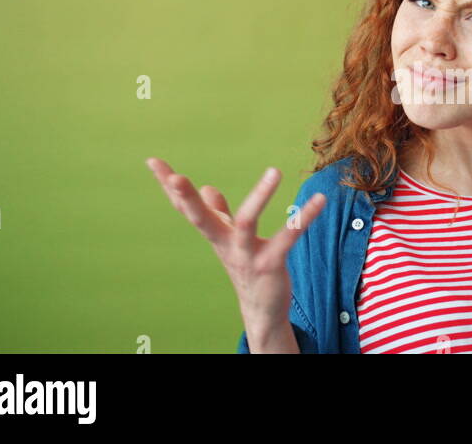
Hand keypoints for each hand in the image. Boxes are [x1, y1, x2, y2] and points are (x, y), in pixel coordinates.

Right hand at [144, 157, 325, 334]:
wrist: (261, 310)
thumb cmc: (246, 268)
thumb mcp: (230, 239)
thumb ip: (221, 213)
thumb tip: (209, 188)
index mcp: (215, 234)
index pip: (187, 208)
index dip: (169, 187)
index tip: (152, 161)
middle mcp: (226, 244)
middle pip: (201, 219)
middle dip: (186, 198)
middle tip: (175, 177)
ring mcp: (247, 255)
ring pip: (246, 223)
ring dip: (260, 196)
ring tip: (275, 170)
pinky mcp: (271, 263)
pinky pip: (288, 237)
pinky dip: (304, 218)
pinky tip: (320, 200)